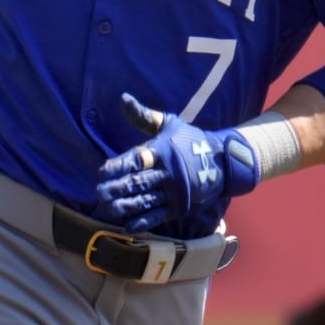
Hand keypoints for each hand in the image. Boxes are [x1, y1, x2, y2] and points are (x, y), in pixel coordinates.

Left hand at [95, 93, 260, 231]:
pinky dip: (144, 221)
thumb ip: (144, 116)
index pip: (136, 159)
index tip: (102, 172)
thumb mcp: (170, 124)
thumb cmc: (191, 140)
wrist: (224, 160)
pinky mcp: (180, 206)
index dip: (118, 166)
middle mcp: (167, 172)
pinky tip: (129, 225)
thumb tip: (123, 99)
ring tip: (111, 208)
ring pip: (146, 200)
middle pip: (138, 182)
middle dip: (117, 188)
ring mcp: (174, 191)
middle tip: (100, 193)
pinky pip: (159, 216)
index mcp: (162, 151)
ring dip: (127, 206)